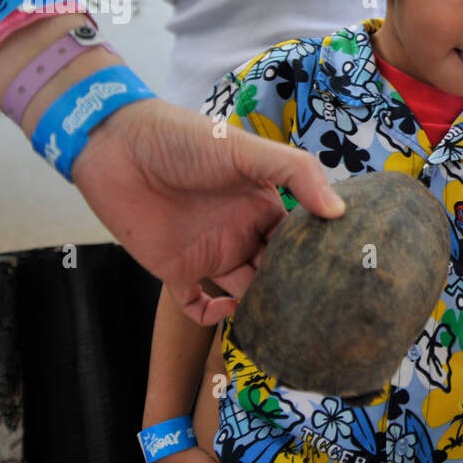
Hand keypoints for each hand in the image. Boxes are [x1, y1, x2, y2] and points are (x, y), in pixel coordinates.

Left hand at [71, 98, 344, 325]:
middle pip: (277, 271)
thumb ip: (296, 173)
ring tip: (282, 323)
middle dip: (295, 289)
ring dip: (260, 307)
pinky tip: (227, 311)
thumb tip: (339, 211)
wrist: (118, 146)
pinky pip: (196, 305)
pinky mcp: (175, 270)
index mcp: (262, 205)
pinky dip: (211, 317)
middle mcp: (242, 232)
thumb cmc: (184, 139)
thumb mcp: (247, 148)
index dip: (318, 255)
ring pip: (245, 291)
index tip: (344, 276)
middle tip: (322, 311)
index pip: (299, 239)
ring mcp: (210, 253)